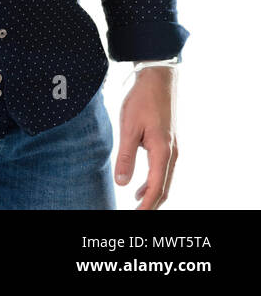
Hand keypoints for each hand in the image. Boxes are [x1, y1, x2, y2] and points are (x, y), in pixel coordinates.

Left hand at [115, 66, 178, 208]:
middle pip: (163, 188)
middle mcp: (172, 154)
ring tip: (136, 205)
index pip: (156, 188)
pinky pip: (163, 170)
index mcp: (163, 152)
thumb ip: (126, 156)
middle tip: (135, 215)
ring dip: (152, 194)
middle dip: (150, 204)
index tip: (136, 215)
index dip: (146, 205)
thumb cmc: (142, 101)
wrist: (158, 80)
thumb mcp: (129, 127)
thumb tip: (122, 183)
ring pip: (164, 180)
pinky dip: (153, 182)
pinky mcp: (168, 144)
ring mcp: (172, 150)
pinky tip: (139, 185)